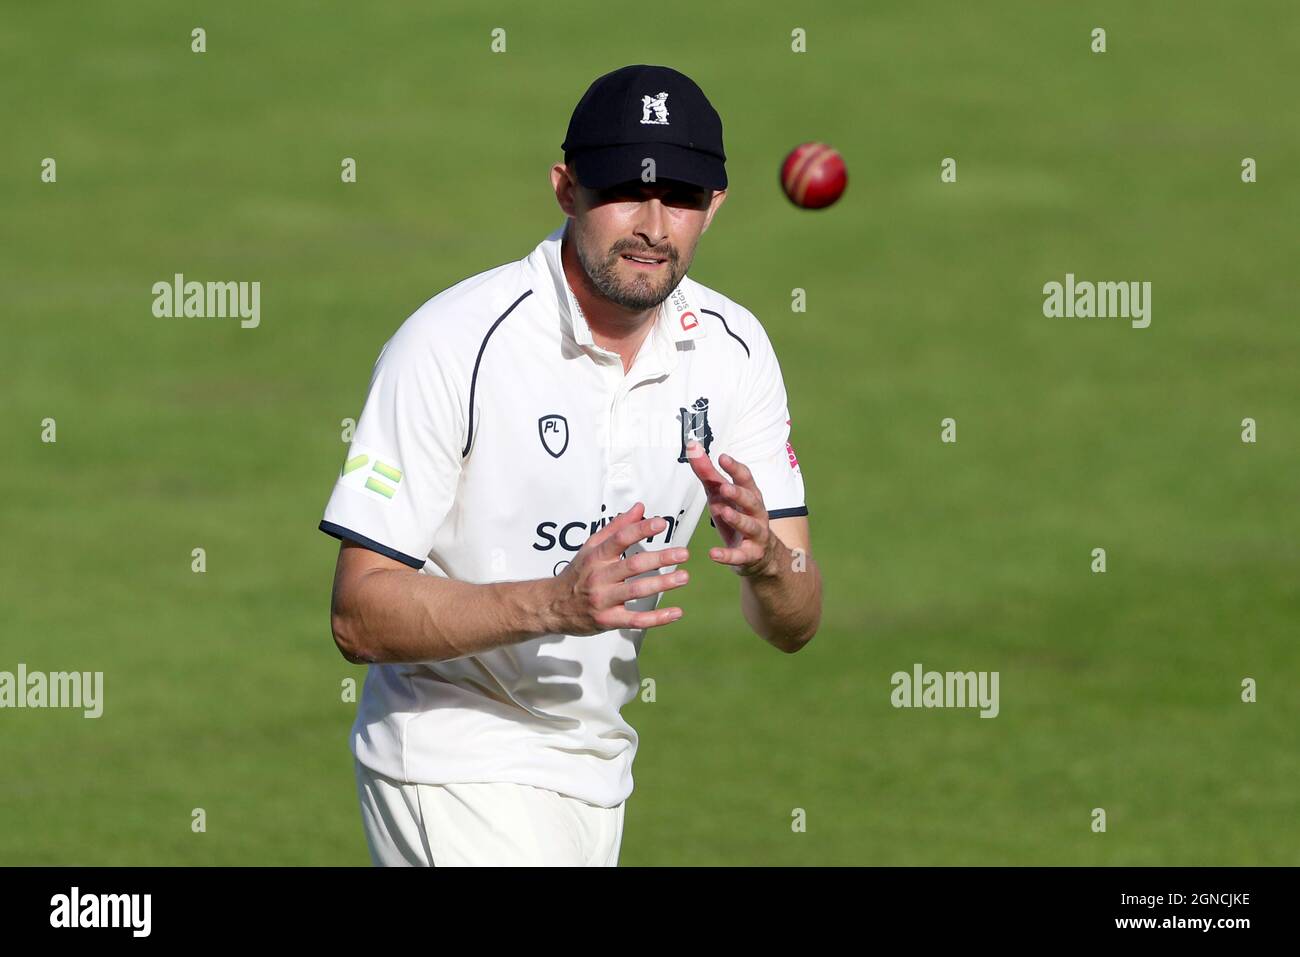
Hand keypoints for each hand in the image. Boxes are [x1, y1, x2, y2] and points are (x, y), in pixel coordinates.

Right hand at [550, 502, 689, 634]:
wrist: (552, 606)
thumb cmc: (578, 574)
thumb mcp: (591, 547)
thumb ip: (616, 527)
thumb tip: (640, 507)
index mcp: (596, 556)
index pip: (619, 539)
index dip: (641, 530)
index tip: (661, 523)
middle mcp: (599, 577)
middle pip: (632, 565)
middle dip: (660, 558)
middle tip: (683, 553)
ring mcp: (603, 600)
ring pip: (636, 591)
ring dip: (662, 584)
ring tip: (684, 576)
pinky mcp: (607, 620)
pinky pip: (635, 620)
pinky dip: (657, 618)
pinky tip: (676, 612)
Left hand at [684, 440, 778, 576]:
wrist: (759, 554)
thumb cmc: (737, 516)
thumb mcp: (721, 495)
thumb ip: (708, 473)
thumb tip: (692, 446)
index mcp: (750, 494)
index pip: (746, 478)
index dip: (735, 468)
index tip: (722, 458)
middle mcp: (757, 512)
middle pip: (751, 500)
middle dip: (739, 493)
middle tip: (724, 487)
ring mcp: (756, 534)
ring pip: (750, 526)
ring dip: (737, 519)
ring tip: (723, 512)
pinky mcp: (750, 554)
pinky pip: (740, 555)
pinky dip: (727, 555)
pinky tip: (713, 554)